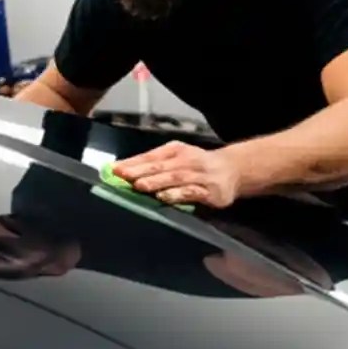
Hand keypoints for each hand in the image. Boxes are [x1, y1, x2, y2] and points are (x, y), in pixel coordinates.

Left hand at [113, 141, 242, 208]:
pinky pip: (191, 192)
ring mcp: (199, 175)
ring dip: (156, 182)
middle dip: (140, 170)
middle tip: (123, 175)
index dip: (132, 162)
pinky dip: (177, 194)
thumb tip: (120, 171)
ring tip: (139, 186)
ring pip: (174, 177)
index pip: (151, 156)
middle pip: (160, 166)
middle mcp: (186, 160)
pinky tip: (164, 198)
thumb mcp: (176, 159)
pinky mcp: (210, 191)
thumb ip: (153, 165)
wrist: (233, 169)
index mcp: (175, 150)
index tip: (114, 168)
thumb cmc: (196, 165)